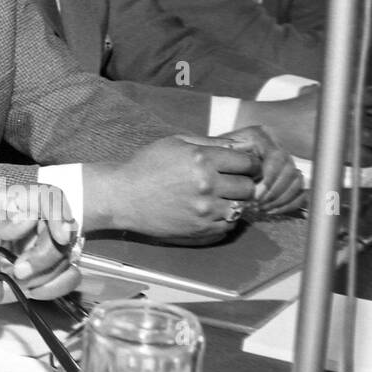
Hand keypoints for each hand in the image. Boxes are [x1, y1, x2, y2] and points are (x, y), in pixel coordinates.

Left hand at [0, 193, 81, 300]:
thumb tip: (28, 217)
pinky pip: (67, 277)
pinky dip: (56, 286)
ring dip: (47, 273)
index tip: (60, 236)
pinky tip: (34, 291)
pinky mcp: (42, 270)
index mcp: (15, 201)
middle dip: (46, 255)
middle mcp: (33, 221)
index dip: (60, 213)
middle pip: (63, 230)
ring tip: (19, 281)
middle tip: (20, 271)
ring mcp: (39, 246)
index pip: (50, 196)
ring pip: (66, 255)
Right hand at [85, 135, 258, 244]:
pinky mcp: (201, 229)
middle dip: (242, 182)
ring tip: (219, 197)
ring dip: (234, 202)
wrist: (122, 197)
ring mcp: (206, 210)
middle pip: (248, 187)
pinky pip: (229, 225)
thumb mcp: (174, 143)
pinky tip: (210, 210)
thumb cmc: (146, 166)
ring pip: (241, 207)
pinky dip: (224, 218)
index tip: (244, 166)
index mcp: (202, 159)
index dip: (249, 163)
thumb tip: (238, 146)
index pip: (247, 163)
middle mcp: (208, 185)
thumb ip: (208, 142)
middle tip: (230, 182)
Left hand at [210, 124, 305, 215]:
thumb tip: (242, 180)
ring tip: (260, 208)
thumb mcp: (211, 152)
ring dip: (280, 199)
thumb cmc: (208, 157)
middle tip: (257, 205)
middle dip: (274, 192)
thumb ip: (224, 159)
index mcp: (259, 136)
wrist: (210, 162)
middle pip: (289, 170)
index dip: (270, 177)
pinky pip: (299, 192)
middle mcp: (275, 145)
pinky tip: (270, 211)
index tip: (255, 194)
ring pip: (296, 181)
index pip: (276, 156)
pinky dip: (288, 204)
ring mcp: (284, 161)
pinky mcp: (288, 177)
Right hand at [237, 86, 371, 163]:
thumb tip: (339, 91)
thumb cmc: (292, 110)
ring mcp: (345, 132)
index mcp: (344, 96)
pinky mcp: (339, 150)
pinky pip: (362, 157)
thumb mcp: (313, 93)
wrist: (274, 125)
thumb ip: (331, 92)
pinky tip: (366, 158)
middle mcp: (348, 113)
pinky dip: (367, 159)